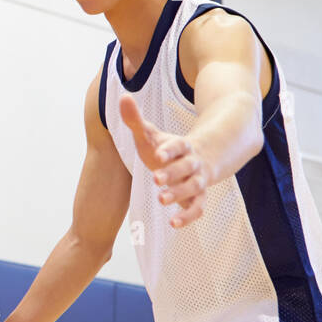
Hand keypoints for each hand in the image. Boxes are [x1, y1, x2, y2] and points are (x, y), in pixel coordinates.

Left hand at [119, 95, 206, 227]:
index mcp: (180, 146)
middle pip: (186, 168)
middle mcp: (192, 164)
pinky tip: (174, 223)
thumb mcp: (151, 135)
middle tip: (156, 179)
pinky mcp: (197, 198)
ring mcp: (197, 181)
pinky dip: (188, 216)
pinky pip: (197, 208)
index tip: (157, 154)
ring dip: (178, 194)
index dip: (169, 150)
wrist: (198, 160)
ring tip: (161, 200)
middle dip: (172, 173)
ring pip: (193, 188)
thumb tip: (122, 97)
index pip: (177, 146)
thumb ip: (136, 120)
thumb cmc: (166, 149)